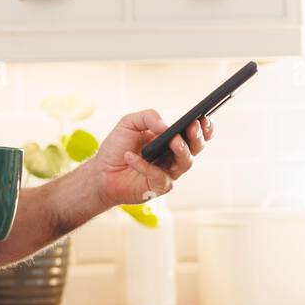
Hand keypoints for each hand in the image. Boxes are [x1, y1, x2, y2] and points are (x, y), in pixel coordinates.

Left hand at [89, 109, 214, 205]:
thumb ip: (147, 117)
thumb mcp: (129, 124)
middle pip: (196, 148)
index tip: (204, 118)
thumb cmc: (117, 147)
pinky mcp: (159, 187)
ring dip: (182, 150)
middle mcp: (174, 157)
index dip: (204, 128)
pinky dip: (144, 165)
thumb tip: (166, 126)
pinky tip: (130, 157)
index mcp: (170, 140)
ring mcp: (168, 173)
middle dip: (197, 137)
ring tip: (173, 140)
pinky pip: (159, 176)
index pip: (194, 134)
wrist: (101, 172)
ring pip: (185, 163)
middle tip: (193, 127)